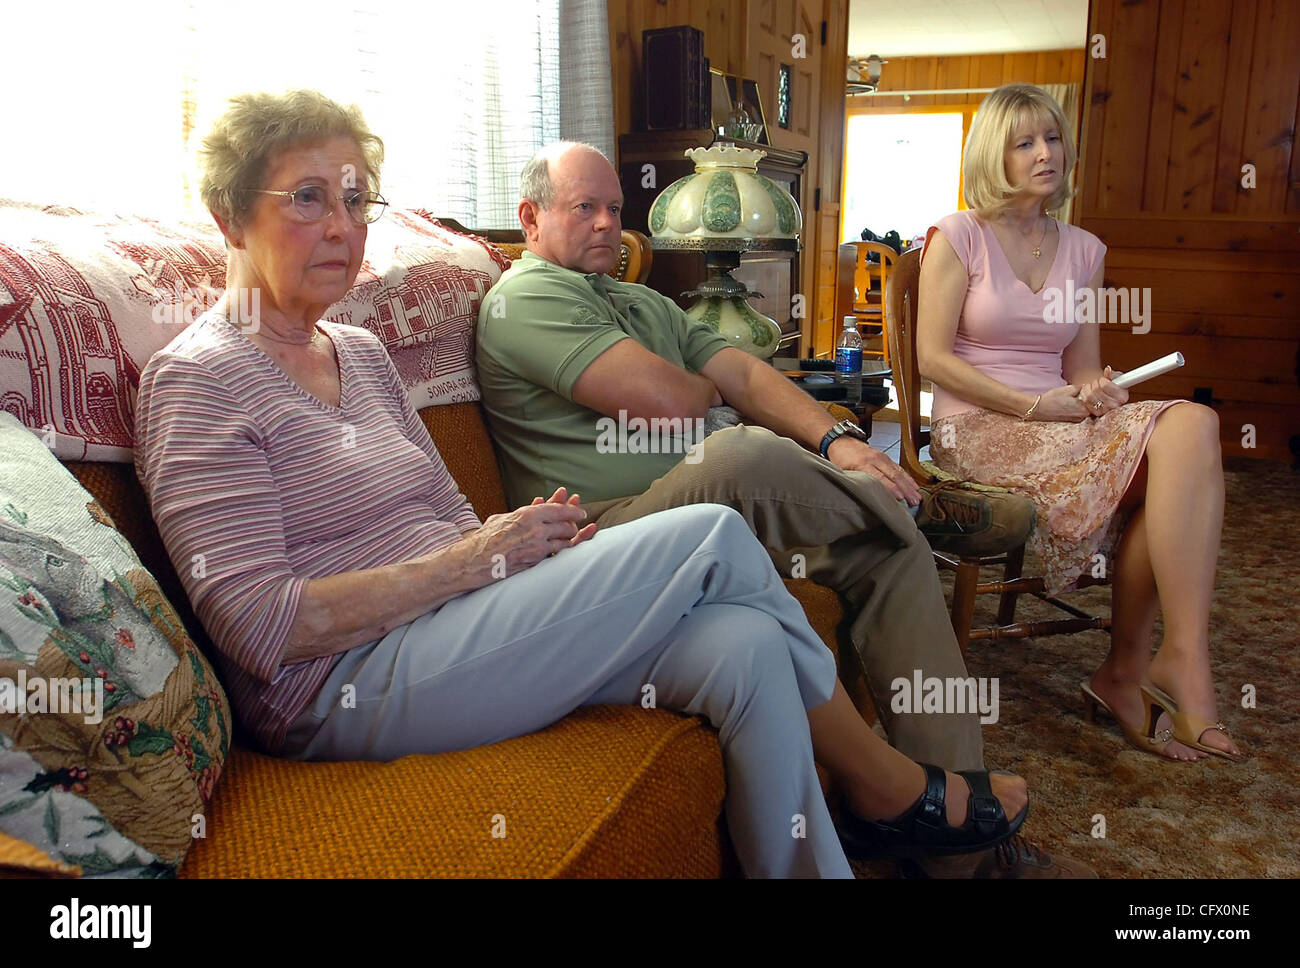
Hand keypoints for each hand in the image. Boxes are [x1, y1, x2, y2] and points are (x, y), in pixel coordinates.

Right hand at [475, 487, 596, 577]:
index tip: (580, 512)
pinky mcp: (536, 560)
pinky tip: (562, 550)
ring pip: (565, 540)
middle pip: (566, 524)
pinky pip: (557, 554)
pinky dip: (562, 551)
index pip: (558, 509)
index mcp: (527, 513)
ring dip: (569, 539)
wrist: (473, 560)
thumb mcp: (503, 518)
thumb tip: (539, 503)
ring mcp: (537, 545)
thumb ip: (523, 512)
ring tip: (569, 538)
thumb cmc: (485, 539)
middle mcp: (535, 527)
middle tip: (575, 527)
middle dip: (573, 526)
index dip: (572, 510)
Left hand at [826, 435, 922, 504]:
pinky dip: (908, 478)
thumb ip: (852, 481)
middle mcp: (874, 459)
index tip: (900, 498)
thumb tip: (861, 496)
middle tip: (914, 502)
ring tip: (918, 497)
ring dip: (909, 485)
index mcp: (862, 464)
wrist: (841, 440)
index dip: (891, 488)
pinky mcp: (885, 457)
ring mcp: (881, 457)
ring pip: (899, 471)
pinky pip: (898, 468)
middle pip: (893, 475)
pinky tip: (914, 486)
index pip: (879, 477)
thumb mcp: (841, 471)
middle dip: (906, 489)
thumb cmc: (840, 458)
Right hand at [1031, 384, 1090, 422]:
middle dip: (1089, 397)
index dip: (1093, 391)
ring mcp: (1077, 420)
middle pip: (1092, 405)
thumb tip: (1088, 386)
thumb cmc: (1053, 399)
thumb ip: (1082, 388)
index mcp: (1084, 409)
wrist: (1039, 409)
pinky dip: (1078, 406)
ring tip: (1074, 396)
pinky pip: (1079, 412)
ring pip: (1086, 408)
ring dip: (1083, 402)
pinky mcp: (1071, 421)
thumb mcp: (1069, 389)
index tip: (1089, 386)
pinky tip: (1070, 402)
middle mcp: (1083, 417)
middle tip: (1082, 389)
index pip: (1095, 399)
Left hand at [1074, 366, 1127, 416]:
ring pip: (1089, 395)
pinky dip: (1084, 393)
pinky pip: (1085, 401)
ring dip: (1088, 387)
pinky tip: (1087, 391)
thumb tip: (1107, 369)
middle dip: (1094, 383)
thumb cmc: (1113, 384)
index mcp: (1123, 397)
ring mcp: (1105, 411)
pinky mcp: (1096, 413)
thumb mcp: (1116, 377)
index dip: (1101, 380)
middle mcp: (1115, 406)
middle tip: (1096, 382)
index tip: (1102, 379)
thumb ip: (1112, 373)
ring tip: (1091, 385)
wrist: (1106, 394)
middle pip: (1096, 390)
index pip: (1105, 385)